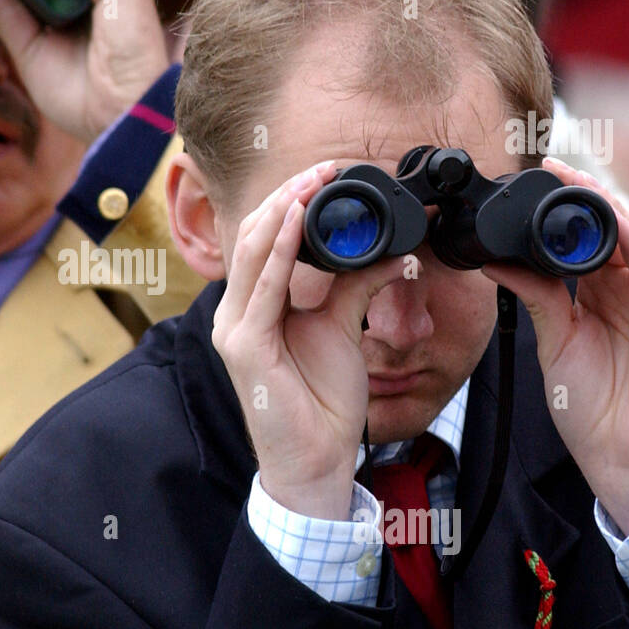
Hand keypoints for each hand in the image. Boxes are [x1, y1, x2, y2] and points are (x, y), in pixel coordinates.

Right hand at [212, 162, 409, 518]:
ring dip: (283, 212)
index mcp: (256, 306)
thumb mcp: (344, 330)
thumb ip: (358, 287)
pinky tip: (299, 224)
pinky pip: (262, 290)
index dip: (291, 202)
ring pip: (252, 253)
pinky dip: (280, 253)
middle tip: (323, 168)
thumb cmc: (323, 402)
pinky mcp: (243, 348)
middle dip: (287, 196)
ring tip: (312, 182)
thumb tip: (393, 252)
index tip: (327, 174)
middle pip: (253, 236)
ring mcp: (235, 329)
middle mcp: (237, 312)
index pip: (265, 239)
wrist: (315, 460)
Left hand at [483, 157, 628, 535]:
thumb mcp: (553, 342)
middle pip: (609, 232)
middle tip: (553, 166)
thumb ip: (535, 299)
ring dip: (610, 210)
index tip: (535, 177)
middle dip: (584, 196)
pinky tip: (619, 225)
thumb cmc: (590, 408)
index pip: (583, 240)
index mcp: (599, 297)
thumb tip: (496, 261)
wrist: (621, 459)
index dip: (563, 207)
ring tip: (580, 182)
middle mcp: (628, 294)